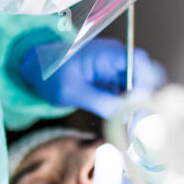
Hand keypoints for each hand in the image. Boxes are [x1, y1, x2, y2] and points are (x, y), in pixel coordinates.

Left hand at [19, 37, 165, 117]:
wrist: (38, 68)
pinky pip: (128, 92)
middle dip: (145, 100)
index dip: (146, 83)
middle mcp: (116, 58)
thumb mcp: (72, 91)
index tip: (142, 107)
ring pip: (138, 87)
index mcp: (106, 54)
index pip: (138, 62)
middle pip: (143, 76)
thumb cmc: (51, 74)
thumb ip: (99, 102)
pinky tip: (124, 124)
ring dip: (137, 107)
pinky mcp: (112, 80)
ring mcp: (115, 69)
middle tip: (139, 126)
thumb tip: (123, 114)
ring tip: (132, 130)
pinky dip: (128, 107)